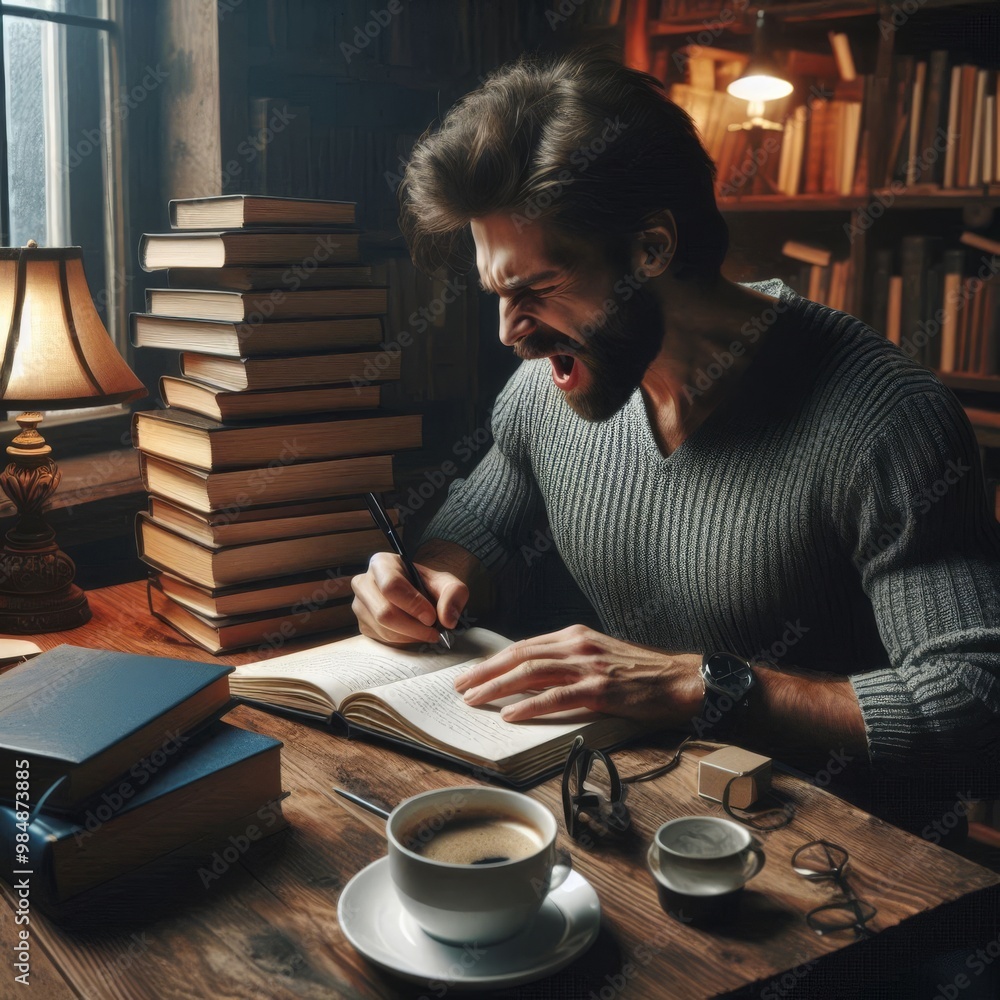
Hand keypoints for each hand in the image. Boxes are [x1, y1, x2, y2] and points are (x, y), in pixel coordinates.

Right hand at [351, 551, 468, 647]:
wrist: (419, 597)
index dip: (413, 604)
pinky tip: (414, 633)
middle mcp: (363, 582)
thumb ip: (453, 594)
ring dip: (411, 636)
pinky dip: (403, 641)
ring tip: (426, 631)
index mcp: (382, 563)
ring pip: (383, 629)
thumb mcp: (447, 583)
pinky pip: (382, 639)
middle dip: (413, 627)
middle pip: (384, 612)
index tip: (431, 617)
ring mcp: (359, 605)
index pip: (391, 585)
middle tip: (433, 631)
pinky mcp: (363, 625)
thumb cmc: (428, 586)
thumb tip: (447, 619)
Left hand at [454, 624, 704, 723]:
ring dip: (497, 687)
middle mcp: (577, 645)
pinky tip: (510, 714)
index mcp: (575, 636)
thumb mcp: (600, 656)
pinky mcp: (599, 689)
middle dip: (485, 672)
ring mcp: (588, 666)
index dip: (494, 661)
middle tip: (461, 687)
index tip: (473, 674)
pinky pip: (556, 697)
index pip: (524, 647)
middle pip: (519, 655)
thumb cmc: (641, 673)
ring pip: (530, 673)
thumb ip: (569, 662)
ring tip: (475, 700)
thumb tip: (534, 679)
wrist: (680, 679)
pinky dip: (529, 705)